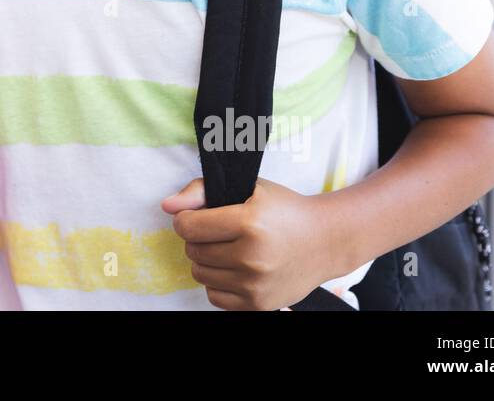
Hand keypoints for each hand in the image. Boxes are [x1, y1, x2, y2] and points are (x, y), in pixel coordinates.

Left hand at [161, 176, 339, 310]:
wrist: (326, 241)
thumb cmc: (285, 211)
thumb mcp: (248, 188)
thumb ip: (202, 191)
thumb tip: (167, 206)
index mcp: (249, 223)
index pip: (188, 226)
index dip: (186, 219)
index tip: (196, 216)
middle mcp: (252, 257)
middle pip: (193, 251)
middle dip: (198, 239)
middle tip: (219, 232)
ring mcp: (256, 285)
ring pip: (200, 274)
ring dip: (206, 260)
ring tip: (228, 249)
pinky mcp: (259, 305)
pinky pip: (214, 296)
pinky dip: (218, 282)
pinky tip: (235, 268)